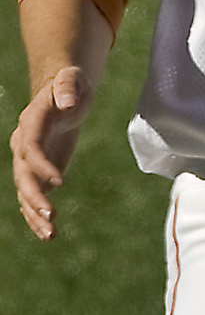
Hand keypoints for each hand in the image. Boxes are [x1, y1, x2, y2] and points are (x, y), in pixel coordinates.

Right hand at [13, 66, 92, 240]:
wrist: (63, 95)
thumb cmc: (70, 85)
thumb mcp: (72, 79)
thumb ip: (68, 87)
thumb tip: (68, 102)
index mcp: (30, 124)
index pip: (30, 149)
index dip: (42, 166)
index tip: (60, 181)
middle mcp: (23, 146)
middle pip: (23, 176)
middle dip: (34, 197)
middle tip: (51, 215)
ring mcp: (28, 162)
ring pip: (25, 192)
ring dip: (35, 214)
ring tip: (50, 235)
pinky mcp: (38, 173)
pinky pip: (33, 197)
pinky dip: (38, 215)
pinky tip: (48, 233)